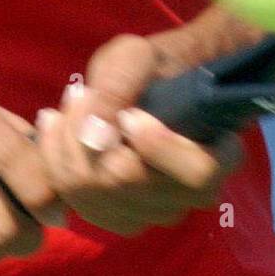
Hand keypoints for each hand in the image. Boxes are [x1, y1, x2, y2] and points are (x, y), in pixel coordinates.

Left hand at [35, 35, 242, 236]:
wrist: (147, 85)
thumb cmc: (151, 66)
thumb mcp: (136, 57)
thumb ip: (119, 87)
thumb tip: (96, 139)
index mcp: (220, 155)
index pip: (195, 173)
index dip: (155, 144)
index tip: (129, 114)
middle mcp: (193, 195)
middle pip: (128, 182)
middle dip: (88, 134)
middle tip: (78, 93)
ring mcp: (157, 212)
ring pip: (96, 197)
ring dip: (66, 147)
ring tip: (65, 107)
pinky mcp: (122, 218)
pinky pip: (79, 204)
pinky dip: (56, 165)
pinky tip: (54, 130)